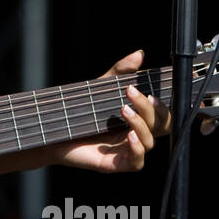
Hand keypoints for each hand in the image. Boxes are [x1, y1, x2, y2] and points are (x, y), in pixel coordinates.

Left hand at [44, 50, 171, 173]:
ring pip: (150, 141)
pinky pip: (137, 161)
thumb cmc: (80, 111)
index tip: (151, 91)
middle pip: (160, 125)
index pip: (162, 113)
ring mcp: (127, 150)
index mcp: (139, 119)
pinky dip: (137, 148)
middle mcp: (136, 135)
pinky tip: (129, 135)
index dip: (165, 104)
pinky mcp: (117, 164)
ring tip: (123, 110)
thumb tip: (140, 54)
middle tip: (132, 93)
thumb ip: (121, 72)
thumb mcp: (102, 88)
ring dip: (141, 124)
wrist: (54, 132)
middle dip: (151, 108)